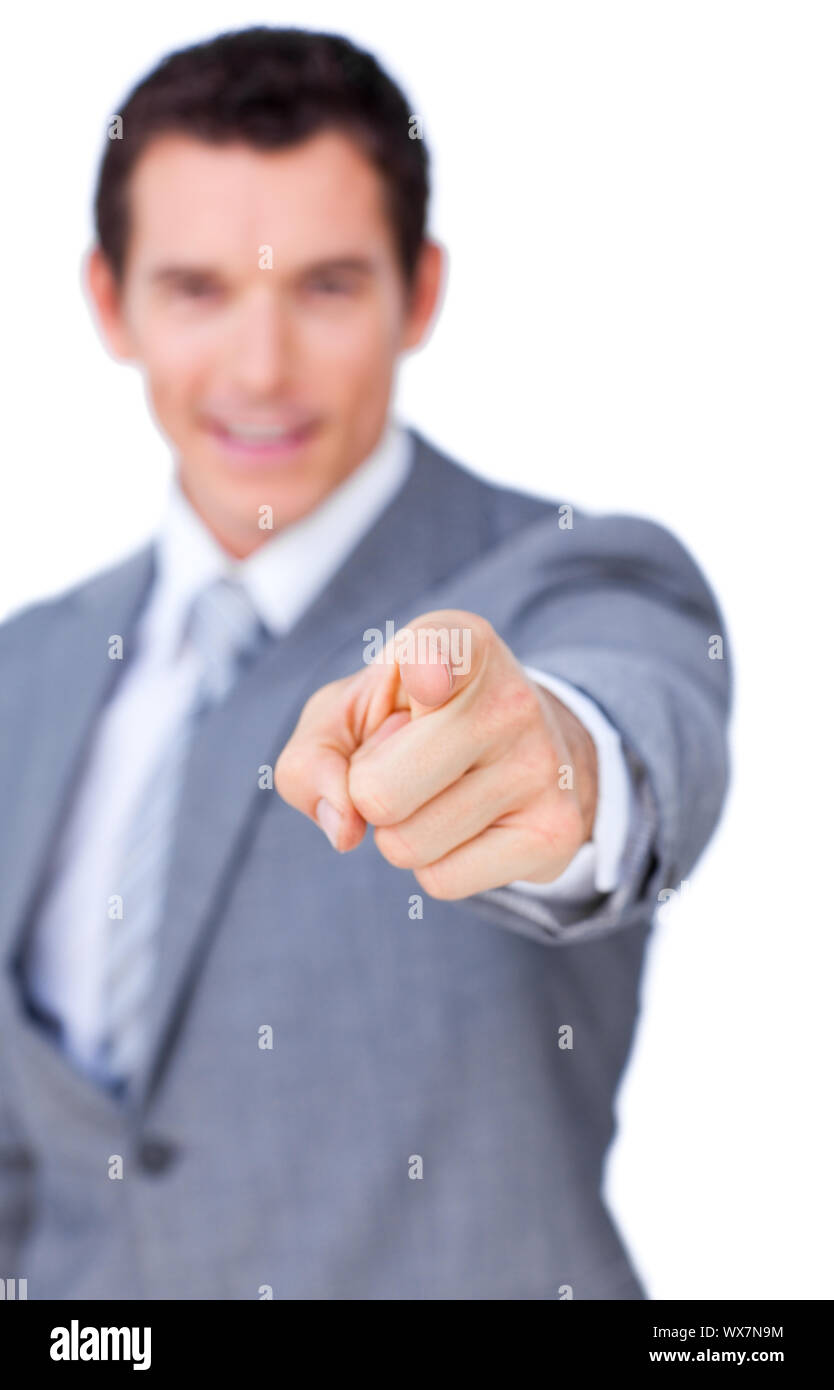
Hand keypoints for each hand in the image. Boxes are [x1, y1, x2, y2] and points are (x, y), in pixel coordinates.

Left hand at [274, 609, 597, 898]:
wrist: (519, 749)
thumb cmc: (408, 723)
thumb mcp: (346, 714)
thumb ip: (312, 757)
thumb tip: (343, 828)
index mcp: (462, 645)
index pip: (437, 655)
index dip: (425, 668)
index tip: (428, 678)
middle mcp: (509, 700)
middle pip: (378, 793)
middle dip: (366, 795)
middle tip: (404, 766)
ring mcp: (540, 769)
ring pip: (406, 845)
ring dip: (401, 832)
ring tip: (438, 793)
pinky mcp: (554, 834)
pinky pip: (442, 880)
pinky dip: (434, 865)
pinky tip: (466, 826)